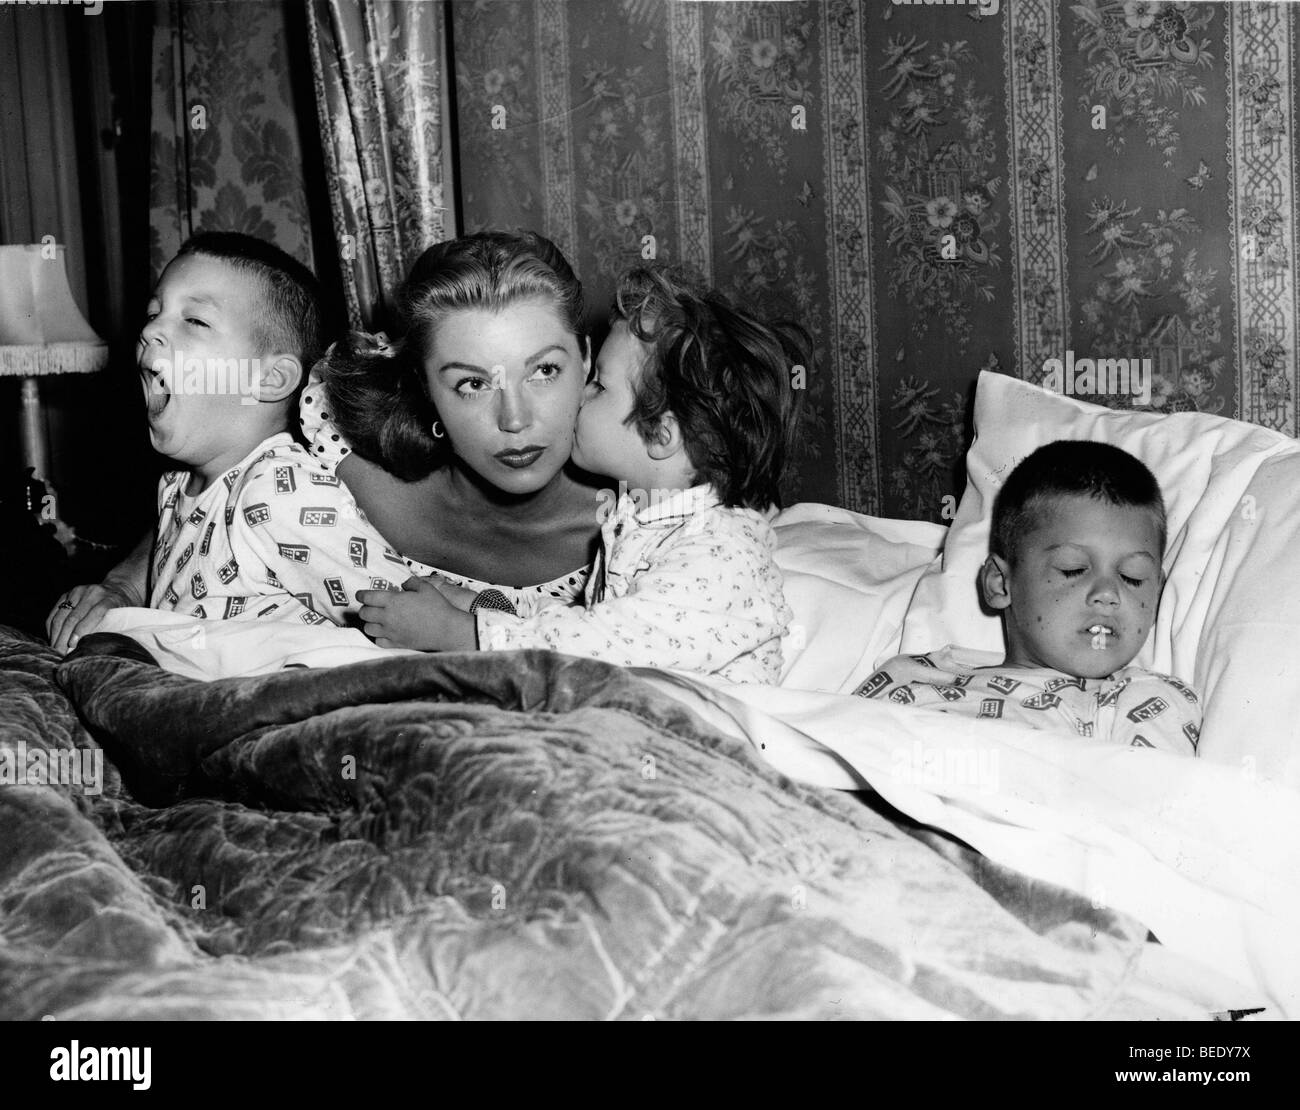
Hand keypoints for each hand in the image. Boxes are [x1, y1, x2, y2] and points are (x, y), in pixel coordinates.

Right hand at [46, 581, 136, 653]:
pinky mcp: (67, 594)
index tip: (72, 645)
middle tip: (60, 653)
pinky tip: (51, 638)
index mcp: (109, 599)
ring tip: (54, 649)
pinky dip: (51, 627)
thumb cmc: (122, 609)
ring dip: (55, 634)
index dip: (82, 631)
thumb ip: (114, 628)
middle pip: (73, 617)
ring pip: (61, 615)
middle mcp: (92, 593)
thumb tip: (98, 648)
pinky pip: (54, 612)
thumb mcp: (123, 616)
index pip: (94, 614)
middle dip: (64, 637)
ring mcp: (77, 592)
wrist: (117, 589)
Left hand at [357, 576, 475, 650]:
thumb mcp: (425, 588)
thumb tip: (404, 585)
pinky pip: (378, 641)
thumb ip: (411, 583)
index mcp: (392, 601)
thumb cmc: (437, 607)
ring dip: (370, 623)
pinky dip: (378, 637)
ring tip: (377, 620)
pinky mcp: (396, 643)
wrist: (446, 629)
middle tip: (372, 607)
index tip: (361, 595)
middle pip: (364, 613)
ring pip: (368, 628)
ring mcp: (390, 632)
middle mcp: (387, 617)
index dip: (361, 595)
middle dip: (365, 609)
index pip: (367, 597)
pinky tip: (385, 633)